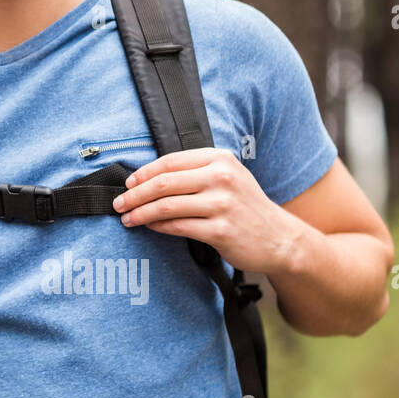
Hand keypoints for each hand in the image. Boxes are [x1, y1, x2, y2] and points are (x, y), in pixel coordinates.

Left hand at [112, 147, 301, 274]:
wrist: (280, 239)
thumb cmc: (246, 206)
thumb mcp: (228, 177)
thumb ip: (194, 172)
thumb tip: (147, 178)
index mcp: (220, 159)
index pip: (169, 161)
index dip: (143, 173)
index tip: (128, 184)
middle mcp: (221, 178)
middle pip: (163, 183)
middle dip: (134, 194)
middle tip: (118, 203)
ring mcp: (222, 204)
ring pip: (166, 206)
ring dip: (140, 212)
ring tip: (127, 218)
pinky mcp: (221, 230)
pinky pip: (177, 226)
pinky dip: (158, 226)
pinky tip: (149, 227)